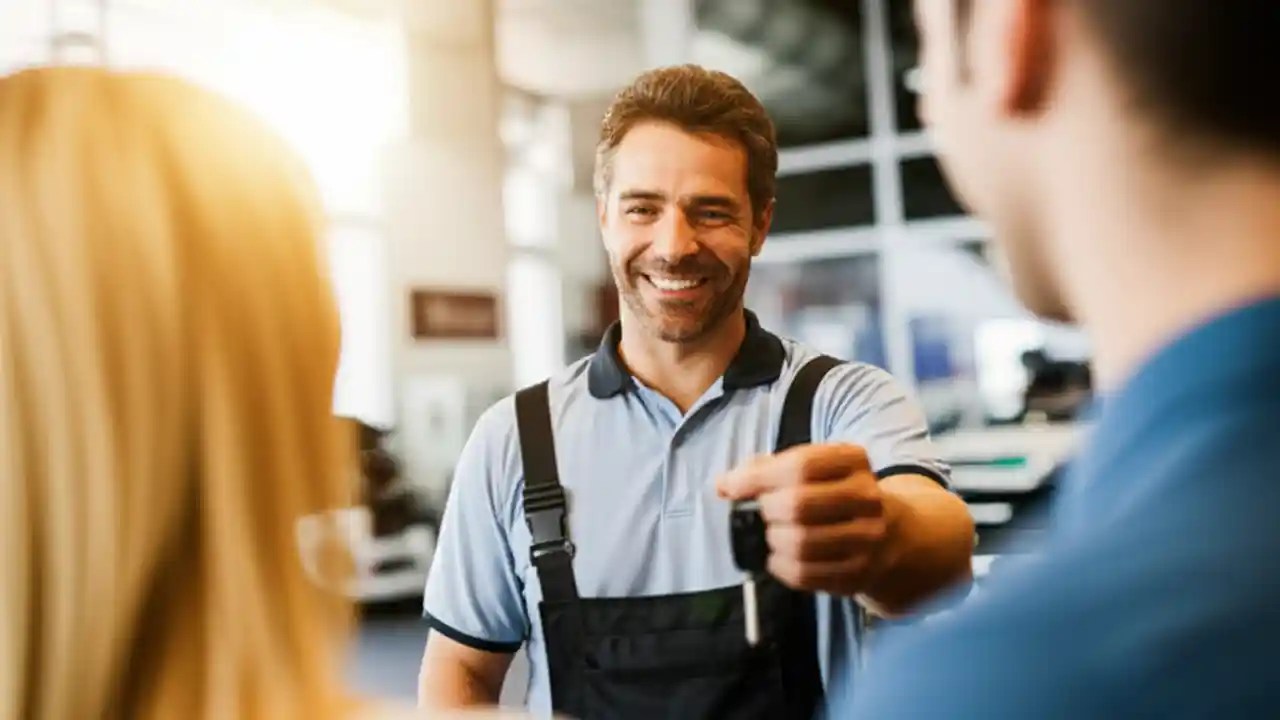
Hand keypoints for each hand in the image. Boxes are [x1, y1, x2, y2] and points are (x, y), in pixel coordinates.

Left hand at [716, 444, 888, 596]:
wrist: (888, 533)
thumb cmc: (831, 493)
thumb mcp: (810, 467)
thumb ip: (765, 469)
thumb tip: (724, 485)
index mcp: (852, 460)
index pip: (800, 465)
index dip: (758, 478)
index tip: (732, 487)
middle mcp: (866, 497)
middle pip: (799, 505)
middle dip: (767, 511)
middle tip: (763, 513)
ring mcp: (868, 538)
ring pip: (802, 543)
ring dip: (773, 541)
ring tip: (772, 536)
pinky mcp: (859, 572)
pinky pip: (808, 574)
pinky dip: (781, 568)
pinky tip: (779, 558)